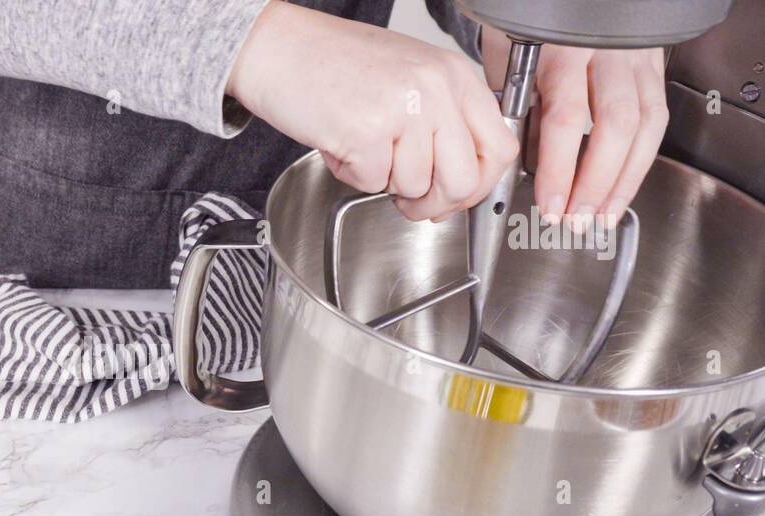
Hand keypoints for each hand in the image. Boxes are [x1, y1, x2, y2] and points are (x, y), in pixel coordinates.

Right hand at [227, 2, 518, 220]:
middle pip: (464, 181)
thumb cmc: (335, 64)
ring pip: (414, 186)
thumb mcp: (409, 79)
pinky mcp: (367, 131)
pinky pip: (372, 182)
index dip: (478, 184)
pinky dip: (351, 173)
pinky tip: (340, 141)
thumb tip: (457, 182)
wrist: (279, 48)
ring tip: (360, 144)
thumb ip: (441, 121)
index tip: (454, 193)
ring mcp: (404, 110)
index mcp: (454, 75)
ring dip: (382, 180)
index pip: (500, 147)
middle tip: (409, 198)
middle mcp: (436, 89)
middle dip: (434, 203)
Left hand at [482, 30, 667, 225]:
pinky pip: (656, 118)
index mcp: (561, 52)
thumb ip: (516, 107)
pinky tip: (620, 189)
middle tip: (576, 220)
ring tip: (601, 216)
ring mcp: (634, 59)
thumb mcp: (508, 60)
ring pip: (644, 126)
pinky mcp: (652, 67)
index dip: (558, 170)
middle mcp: (605, 54)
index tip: (549, 205)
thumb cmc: (527, 29)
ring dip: (623, 180)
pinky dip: (640, 160)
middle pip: (614, 127)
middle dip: (595, 183)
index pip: (564, 119)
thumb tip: (520, 165)